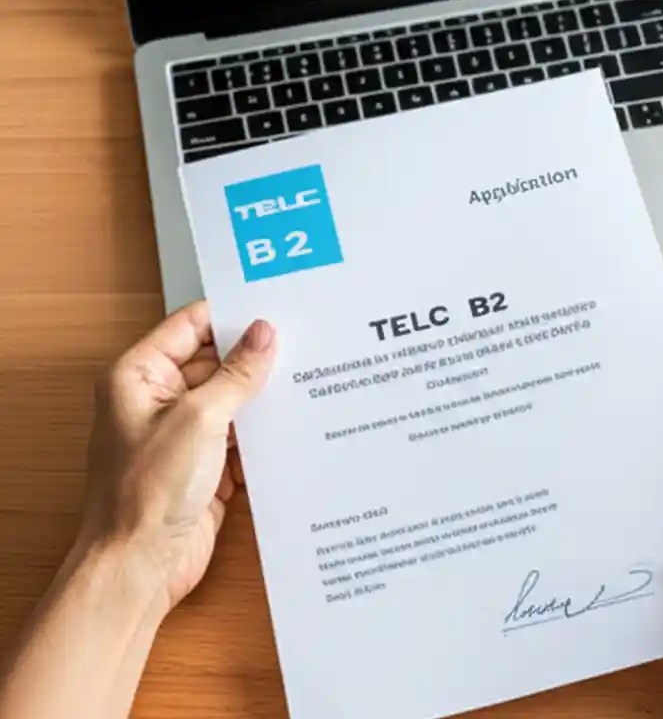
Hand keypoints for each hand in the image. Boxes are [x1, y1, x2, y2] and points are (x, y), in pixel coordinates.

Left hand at [78, 302, 275, 610]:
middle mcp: (158, 402)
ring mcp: (183, 435)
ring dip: (264, 401)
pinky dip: (265, 437)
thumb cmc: (146, 492)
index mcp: (139, 377)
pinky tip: (298, 428)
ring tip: (310, 384)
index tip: (277, 313)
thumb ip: (235, 374)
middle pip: (215, 364)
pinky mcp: (205, 466)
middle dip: (256, 361)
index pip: (190, 327)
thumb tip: (263, 334)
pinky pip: (241, 439)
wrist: (141, 564)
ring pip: (233, 402)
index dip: (232, 319)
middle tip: (305, 349)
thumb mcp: (199, 418)